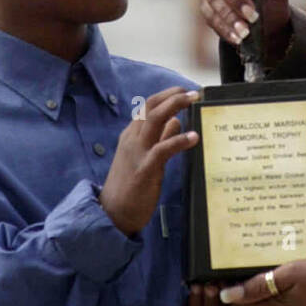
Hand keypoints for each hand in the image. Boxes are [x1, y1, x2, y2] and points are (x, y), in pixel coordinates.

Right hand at [99, 86, 198, 236]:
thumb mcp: (144, 157)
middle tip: (195, 92)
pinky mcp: (144, 169)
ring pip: (154, 119)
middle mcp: (132, 139)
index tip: (185, 91)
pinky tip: (194, 137)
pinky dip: (179, 140)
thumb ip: (160, 138)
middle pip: (151, 107)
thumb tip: (176, 120)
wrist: (111, 214)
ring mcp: (137, 153)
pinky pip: (162, 149)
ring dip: (175, 106)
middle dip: (173, 95)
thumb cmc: (129, 187)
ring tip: (194, 101)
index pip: (148, 106)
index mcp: (131, 135)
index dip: (167, 95)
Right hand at [198, 0, 290, 54]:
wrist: (268, 26)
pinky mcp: (206, 9)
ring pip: (213, 3)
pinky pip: (210, 19)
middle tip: (253, 16)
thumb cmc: (271, 1)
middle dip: (237, 1)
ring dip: (230, 19)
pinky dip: (224, 29)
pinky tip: (237, 38)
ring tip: (245, 32)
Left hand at [218, 258, 305, 305]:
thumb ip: (257, 286)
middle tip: (223, 281)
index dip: (228, 298)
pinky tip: (267, 288)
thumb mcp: (287, 275)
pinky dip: (268, 302)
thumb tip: (228, 295)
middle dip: (238, 301)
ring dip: (253, 301)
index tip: (215, 282)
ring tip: (242, 282)